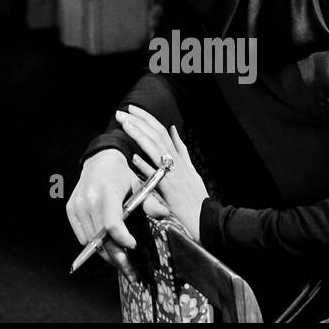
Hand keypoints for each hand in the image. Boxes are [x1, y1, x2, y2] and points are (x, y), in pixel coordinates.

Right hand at [66, 149, 141, 270]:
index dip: (123, 239)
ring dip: (106, 254)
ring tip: (121, 262)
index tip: (134, 246)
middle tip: (131, 273)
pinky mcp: (71, 209)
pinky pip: (82, 237)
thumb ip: (149, 202)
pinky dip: (94, 245)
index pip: (112, 223)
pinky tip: (106, 247)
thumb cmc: (122, 175)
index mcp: (107, 192)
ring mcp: (77, 205)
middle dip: (118, 258)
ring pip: (91, 241)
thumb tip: (164, 215)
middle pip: (102, 238)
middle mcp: (89, 199)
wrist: (99, 160)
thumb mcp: (139, 185)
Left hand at [115, 105, 208, 242]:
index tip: (132, 109)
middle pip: (156, 135)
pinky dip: (146, 166)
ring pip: (155, 149)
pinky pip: (156, 177)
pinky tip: (134, 158)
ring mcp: (173, 175)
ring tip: (125, 125)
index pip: (161, 130)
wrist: (206, 218)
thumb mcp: (190, 168)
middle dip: (138, 121)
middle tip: (122, 112)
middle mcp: (176, 162)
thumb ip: (181, 149)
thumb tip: (173, 129)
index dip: (146, 118)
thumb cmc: (196, 195)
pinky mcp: (170, 191)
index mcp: (179, 156)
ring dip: (139, 135)